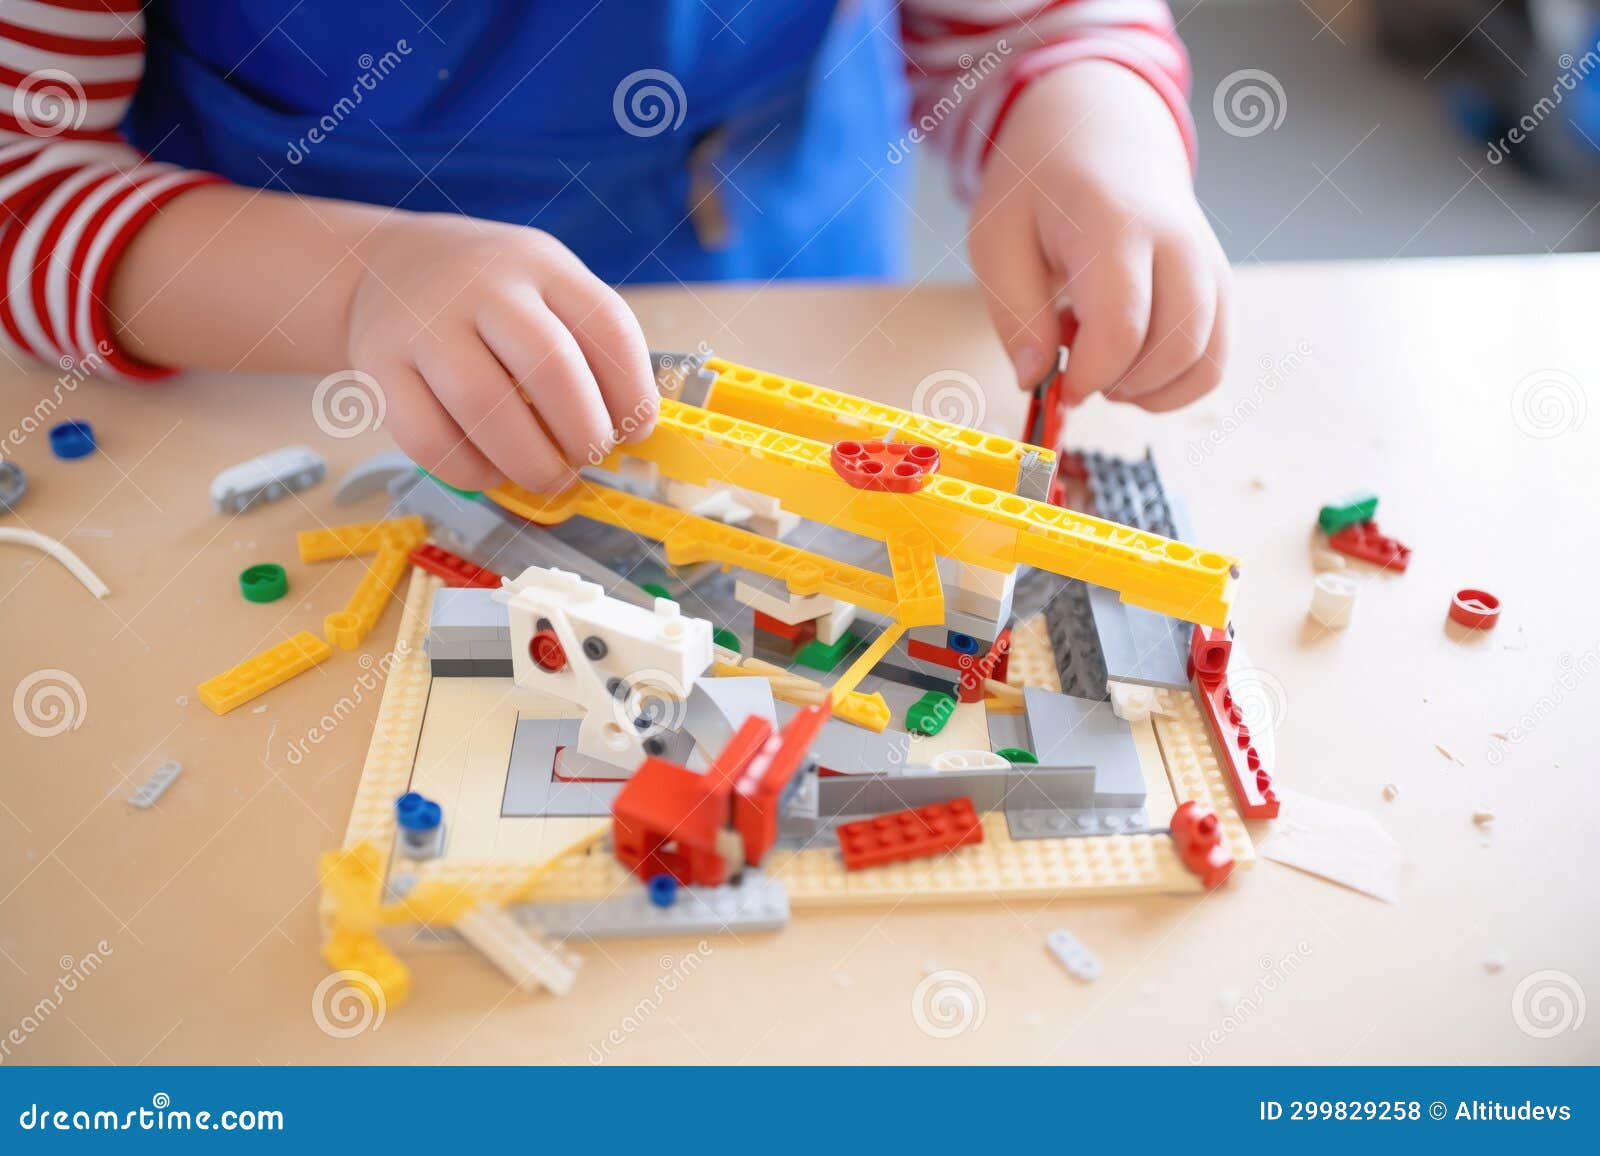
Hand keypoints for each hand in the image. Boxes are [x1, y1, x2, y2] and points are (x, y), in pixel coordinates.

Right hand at [345, 213, 656, 491]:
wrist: (386, 268)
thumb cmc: (490, 296)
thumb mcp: (545, 287)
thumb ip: (588, 345)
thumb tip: (631, 433)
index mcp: (540, 264)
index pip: (606, 324)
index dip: (633, 391)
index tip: (635, 431)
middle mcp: (482, 285)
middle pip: (550, 365)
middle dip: (584, 433)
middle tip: (589, 458)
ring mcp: (424, 323)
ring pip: (483, 403)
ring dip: (530, 460)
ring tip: (548, 477)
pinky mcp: (380, 366)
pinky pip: (428, 438)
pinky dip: (471, 472)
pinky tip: (492, 473)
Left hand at [969, 60, 1230, 411]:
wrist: (1101, 137)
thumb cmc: (1040, 189)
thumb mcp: (997, 241)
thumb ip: (1015, 315)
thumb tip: (1035, 380)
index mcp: (1114, 224)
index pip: (1122, 325)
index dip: (1089, 374)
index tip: (1057, 382)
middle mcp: (1179, 242)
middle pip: (1177, 347)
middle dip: (1120, 384)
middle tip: (1077, 369)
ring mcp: (1208, 263)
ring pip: (1206, 362)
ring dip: (1149, 391)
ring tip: (1104, 360)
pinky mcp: (1219, 285)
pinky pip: (1215, 360)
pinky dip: (1175, 385)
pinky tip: (1131, 364)